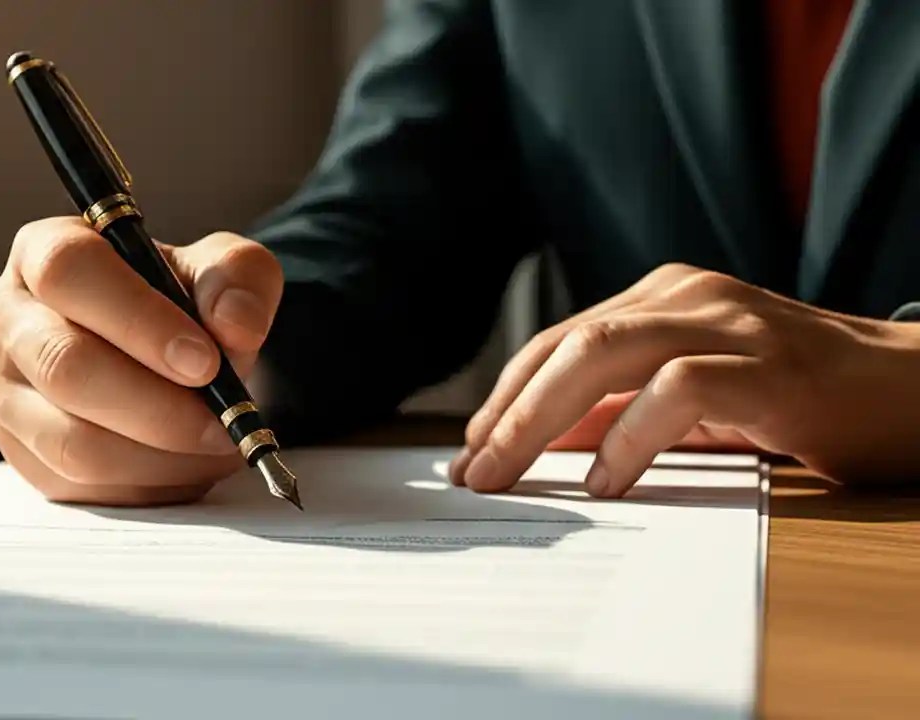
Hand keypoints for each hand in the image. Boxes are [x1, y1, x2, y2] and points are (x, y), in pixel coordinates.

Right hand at [0, 218, 282, 505]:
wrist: (155, 353)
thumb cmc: (176, 301)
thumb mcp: (220, 270)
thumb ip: (239, 280)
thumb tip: (235, 324)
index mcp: (44, 249)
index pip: (69, 271)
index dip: (139, 319)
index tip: (204, 361)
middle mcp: (8, 316)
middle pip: (65, 367)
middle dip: (156, 405)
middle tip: (219, 421)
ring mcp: (2, 389)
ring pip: (71, 441)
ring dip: (157, 455)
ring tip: (212, 444)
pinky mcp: (19, 450)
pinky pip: (80, 483)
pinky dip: (146, 484)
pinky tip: (184, 464)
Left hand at [450, 263, 919, 496]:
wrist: (913, 392)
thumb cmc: (800, 399)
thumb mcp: (694, 400)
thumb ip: (622, 411)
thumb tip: (542, 442)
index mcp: (662, 298)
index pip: (558, 341)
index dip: (505, 396)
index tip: (471, 450)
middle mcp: (686, 296)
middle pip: (566, 344)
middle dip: (506, 412)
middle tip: (473, 471)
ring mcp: (729, 322)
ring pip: (603, 352)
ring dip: (541, 419)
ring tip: (509, 474)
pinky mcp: (770, 364)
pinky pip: (677, 388)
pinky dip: (630, 436)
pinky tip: (607, 481)